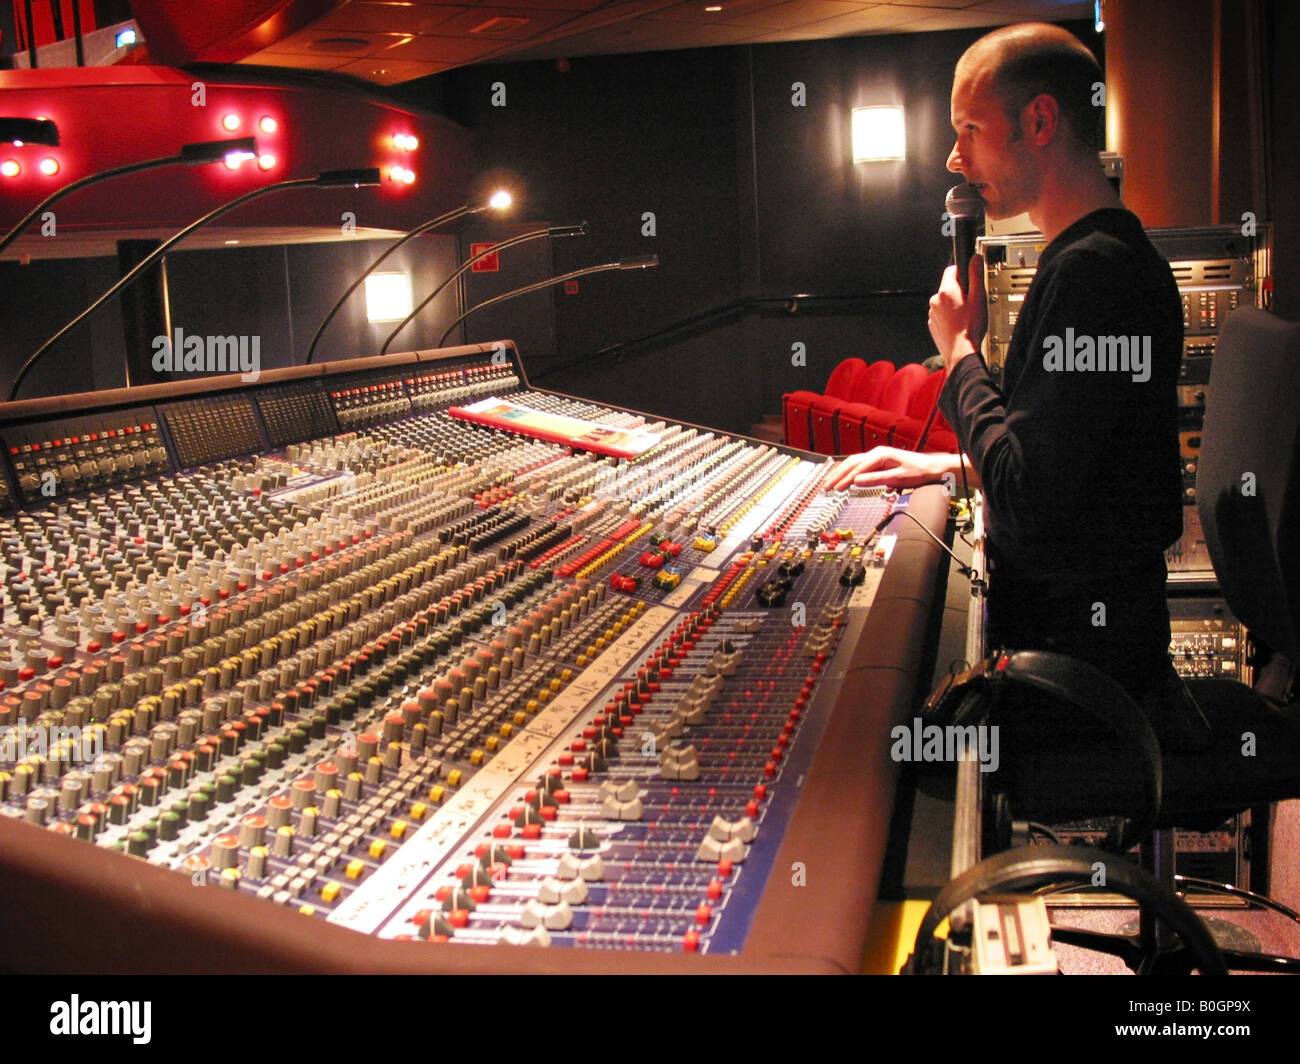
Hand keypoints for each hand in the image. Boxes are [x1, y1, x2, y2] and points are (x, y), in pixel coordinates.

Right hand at [825, 446, 947, 491]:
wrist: (931, 467)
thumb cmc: (918, 472)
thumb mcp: (897, 478)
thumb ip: (875, 479)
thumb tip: (857, 481)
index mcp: (880, 455)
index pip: (857, 469)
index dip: (844, 479)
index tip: (835, 489)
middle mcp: (877, 453)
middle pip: (851, 463)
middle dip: (837, 475)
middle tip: (826, 486)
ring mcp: (877, 456)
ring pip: (853, 462)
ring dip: (841, 472)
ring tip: (830, 482)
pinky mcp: (879, 460)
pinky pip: (859, 464)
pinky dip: (849, 470)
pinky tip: (843, 476)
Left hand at [928, 253, 985, 371]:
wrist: (961, 352)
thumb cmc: (970, 327)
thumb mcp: (978, 297)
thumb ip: (976, 274)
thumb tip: (975, 258)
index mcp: (946, 291)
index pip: (951, 270)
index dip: (962, 272)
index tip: (970, 278)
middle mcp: (935, 301)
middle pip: (948, 287)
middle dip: (960, 291)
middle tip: (972, 301)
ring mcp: (932, 314)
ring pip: (945, 302)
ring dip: (955, 305)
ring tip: (967, 316)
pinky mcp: (933, 325)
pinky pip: (942, 315)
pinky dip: (950, 317)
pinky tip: (960, 324)